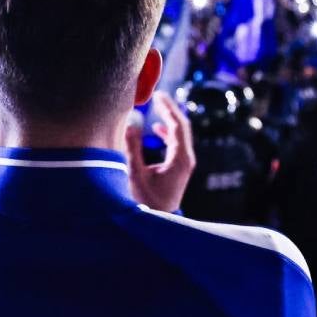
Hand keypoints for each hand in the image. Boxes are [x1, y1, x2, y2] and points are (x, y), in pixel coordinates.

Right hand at [123, 91, 195, 212]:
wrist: (158, 222)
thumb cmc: (146, 201)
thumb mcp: (135, 174)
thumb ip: (132, 149)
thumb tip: (130, 124)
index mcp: (180, 159)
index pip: (177, 125)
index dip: (168, 108)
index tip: (158, 95)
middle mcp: (186, 159)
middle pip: (182, 127)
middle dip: (170, 110)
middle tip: (158, 95)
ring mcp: (185, 164)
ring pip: (181, 134)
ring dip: (169, 119)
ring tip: (158, 106)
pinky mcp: (180, 168)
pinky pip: (177, 143)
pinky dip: (168, 132)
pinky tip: (157, 128)